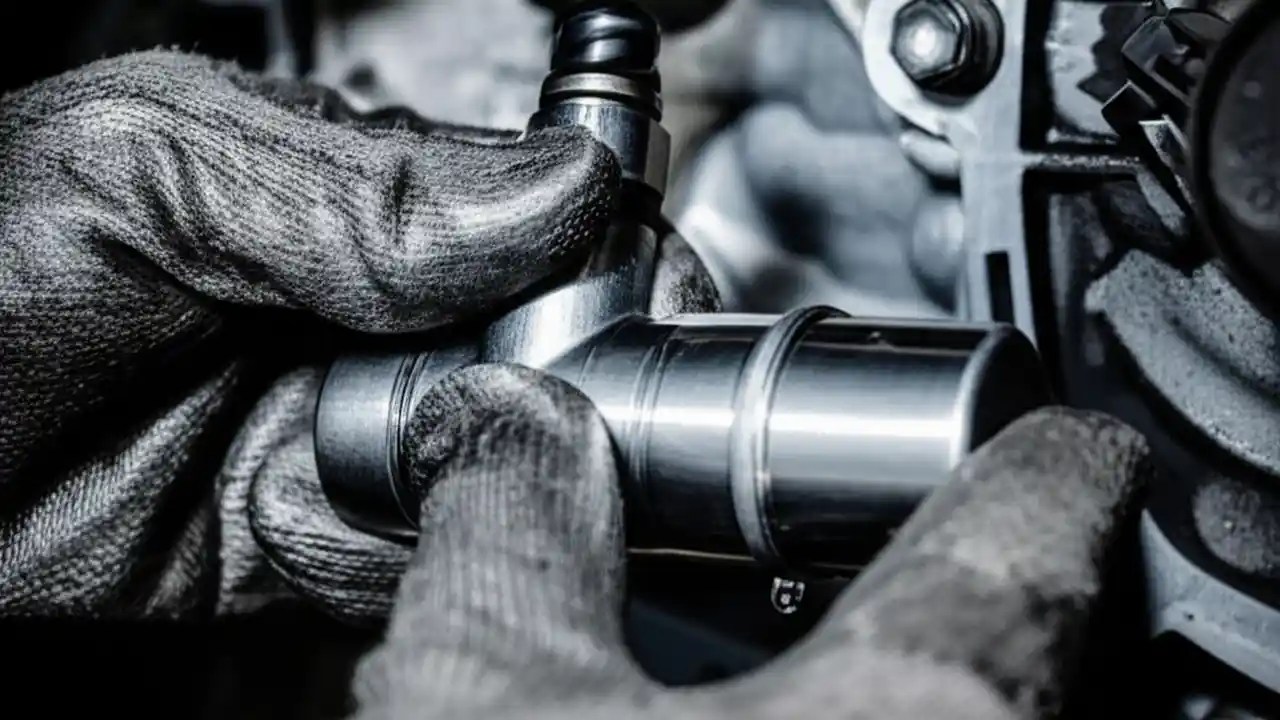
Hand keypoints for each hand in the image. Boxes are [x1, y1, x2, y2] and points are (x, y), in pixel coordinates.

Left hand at [0, 50, 716, 618]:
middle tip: (463, 404)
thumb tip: (565, 190)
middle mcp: (383, 314)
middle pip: (544, 358)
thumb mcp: (153, 170)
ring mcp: (352, 425)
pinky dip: (364, 550)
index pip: (551, 221)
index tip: (606, 308)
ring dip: (439, 481)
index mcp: (371, 197)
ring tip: (312, 462)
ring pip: (489, 465)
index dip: (599, 268)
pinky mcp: (314, 529)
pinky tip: (275, 518)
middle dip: (535, 392)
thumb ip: (363, 189)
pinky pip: (403, 553)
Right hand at [352, 369, 1149, 718]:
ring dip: (854, 647)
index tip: (1035, 423)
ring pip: (947, 694)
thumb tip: (504, 429)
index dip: (1024, 435)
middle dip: (888, 542)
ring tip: (754, 637)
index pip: (1042, 500)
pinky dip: (836, 713)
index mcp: (916, 707)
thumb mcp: (484, 708)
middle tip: (805, 528)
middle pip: (993, 604)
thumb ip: (509, 531)